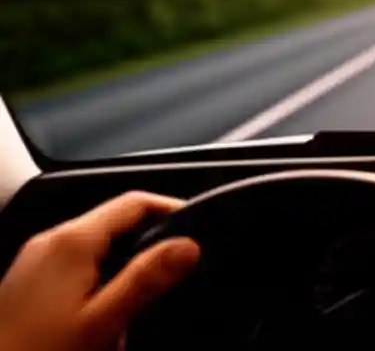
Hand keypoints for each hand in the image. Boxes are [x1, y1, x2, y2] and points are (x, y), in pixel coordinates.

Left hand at [0, 192, 199, 350]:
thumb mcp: (101, 320)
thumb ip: (146, 279)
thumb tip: (188, 246)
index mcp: (71, 242)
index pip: (133, 202)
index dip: (171, 209)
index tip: (198, 228)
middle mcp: (50, 242)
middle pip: (115, 221)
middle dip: (151, 237)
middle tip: (182, 264)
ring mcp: (36, 260)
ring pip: (96, 242)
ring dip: (128, 257)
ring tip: (152, 288)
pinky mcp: (28, 282)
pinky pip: (77, 262)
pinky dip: (103, 273)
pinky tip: (110, 307)